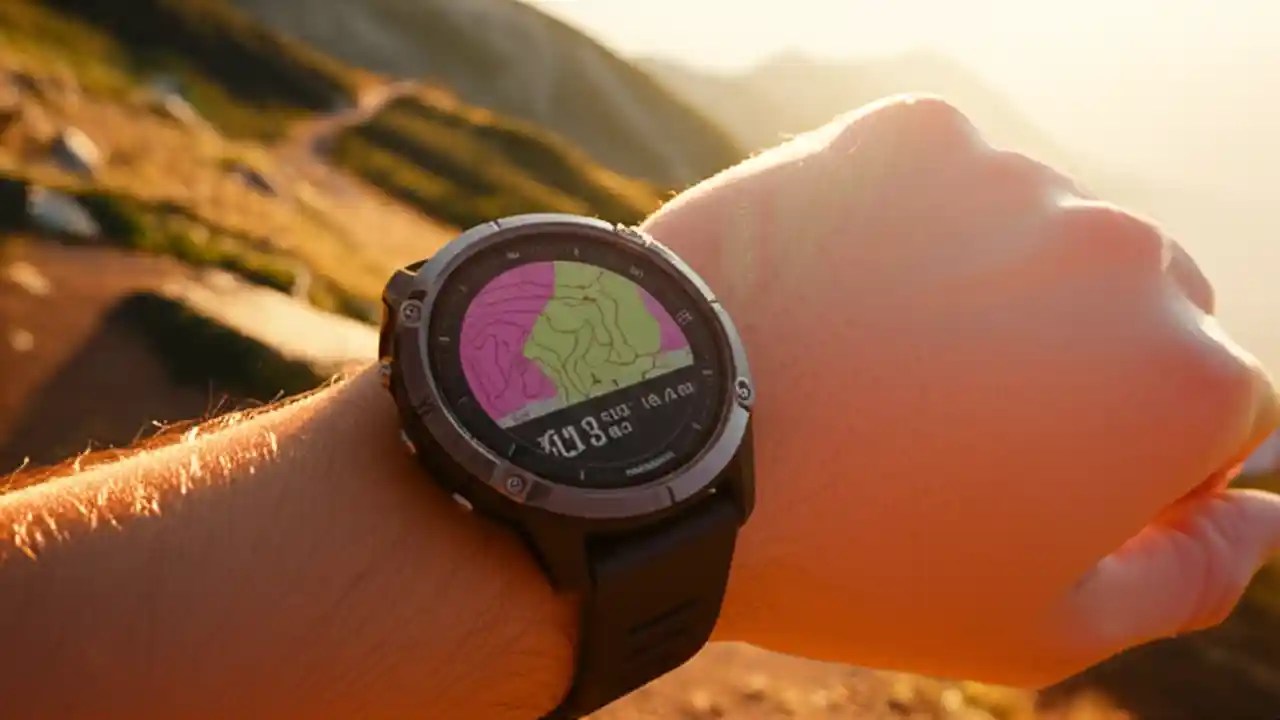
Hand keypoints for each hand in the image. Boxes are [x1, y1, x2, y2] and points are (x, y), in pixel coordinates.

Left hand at [643, 95, 1279, 685]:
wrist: (673, 456)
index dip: (1137, 458)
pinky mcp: (912, 136)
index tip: (1038, 483)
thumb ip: (1192, 572)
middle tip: (958, 425)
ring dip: (999, 291)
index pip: (1221, 406)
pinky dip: (916, 231)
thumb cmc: (859, 560)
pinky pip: (949, 183)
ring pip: (1047, 237)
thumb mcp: (1043, 626)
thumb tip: (1274, 516)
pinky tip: (851, 295)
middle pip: (1149, 307)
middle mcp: (1125, 256)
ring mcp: (1014, 181)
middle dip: (1085, 365)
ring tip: (890, 364)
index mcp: (1184, 381)